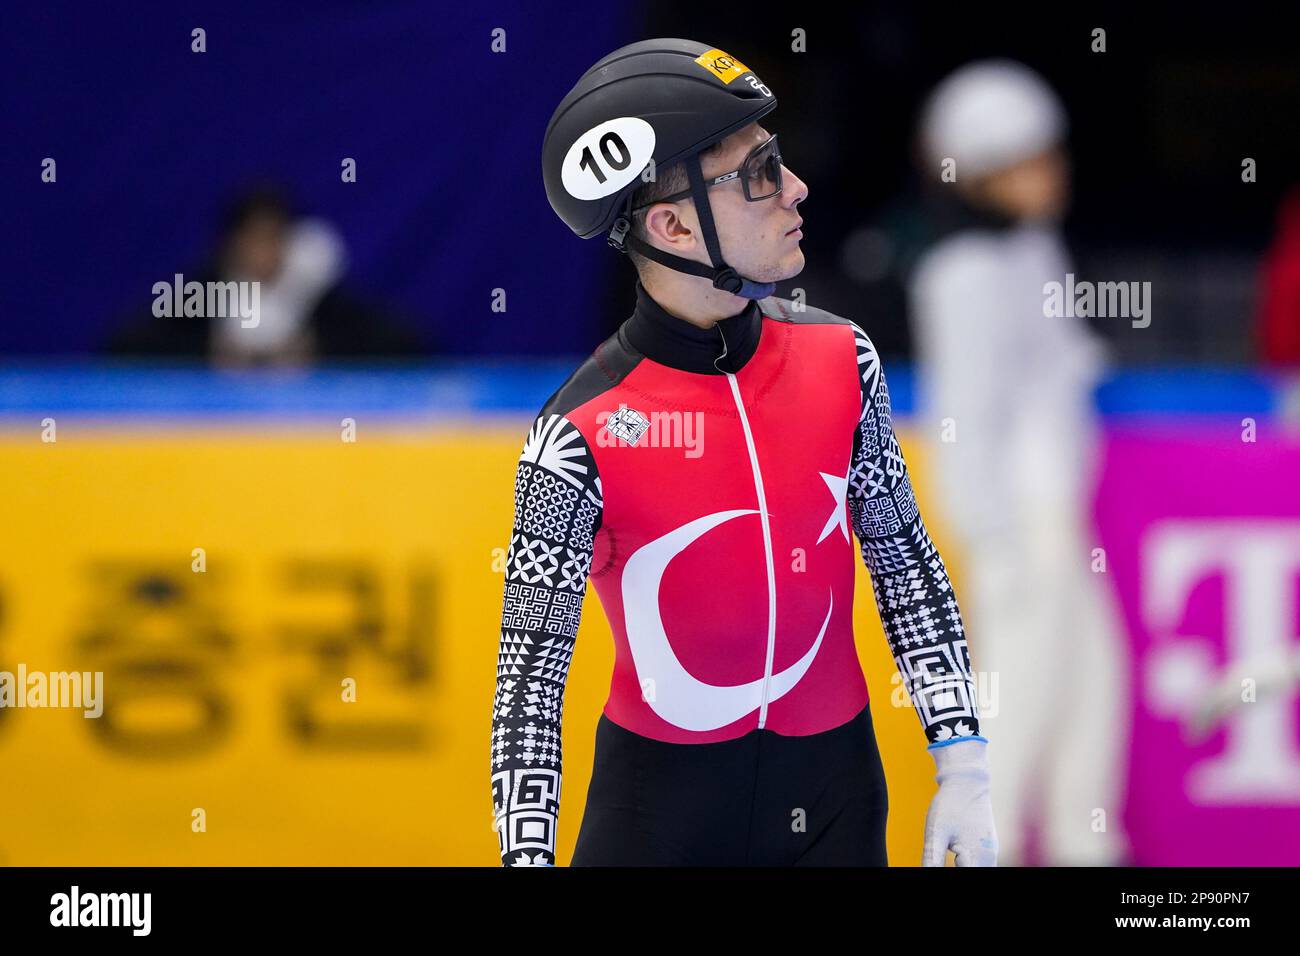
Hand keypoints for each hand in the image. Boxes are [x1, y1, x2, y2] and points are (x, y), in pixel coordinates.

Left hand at [922, 738, 997, 866]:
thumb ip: (932, 859)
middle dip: (957, 869)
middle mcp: (989, 858)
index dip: (949, 875)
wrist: (967, 781)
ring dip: (962, 866)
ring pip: (977, 869)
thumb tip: (925, 872)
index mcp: (978, 858)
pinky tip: (956, 856)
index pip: (966, 876)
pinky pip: (979, 862)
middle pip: (973, 873)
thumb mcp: (935, 834)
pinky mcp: (987, 846)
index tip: (935, 863)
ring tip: (950, 852)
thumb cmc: (950, 805)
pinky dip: (968, 863)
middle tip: (939, 856)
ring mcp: (990, 852)